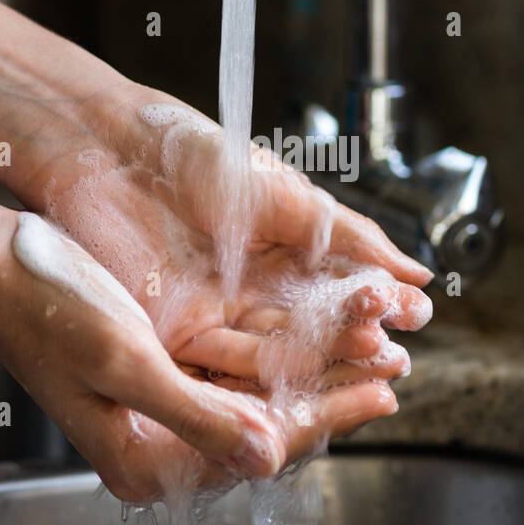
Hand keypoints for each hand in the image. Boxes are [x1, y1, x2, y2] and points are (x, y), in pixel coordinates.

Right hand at [0, 210, 410, 502]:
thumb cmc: (49, 309)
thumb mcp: (128, 362)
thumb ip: (199, 415)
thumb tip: (267, 455)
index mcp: (144, 460)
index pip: (259, 448)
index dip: (326, 417)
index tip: (381, 389)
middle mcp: (158, 446)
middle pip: (266, 428)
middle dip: (330, 395)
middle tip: (392, 368)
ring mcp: (162, 413)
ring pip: (257, 400)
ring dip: (312, 374)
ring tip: (369, 350)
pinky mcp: (163, 379)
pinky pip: (235, 376)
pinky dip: (277, 357)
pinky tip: (315, 337)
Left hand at [12, 83, 432, 394]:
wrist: (109, 145)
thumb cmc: (193, 154)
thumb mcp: (285, 193)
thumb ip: (348, 238)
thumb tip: (414, 271)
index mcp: (282, 253)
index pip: (340, 290)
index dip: (376, 302)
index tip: (414, 312)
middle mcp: (253, 291)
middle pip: (313, 329)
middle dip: (356, 343)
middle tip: (397, 355)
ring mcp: (217, 314)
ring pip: (277, 352)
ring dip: (321, 364)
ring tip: (367, 363)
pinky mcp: (175, 333)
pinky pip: (226, 363)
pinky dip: (265, 373)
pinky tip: (304, 378)